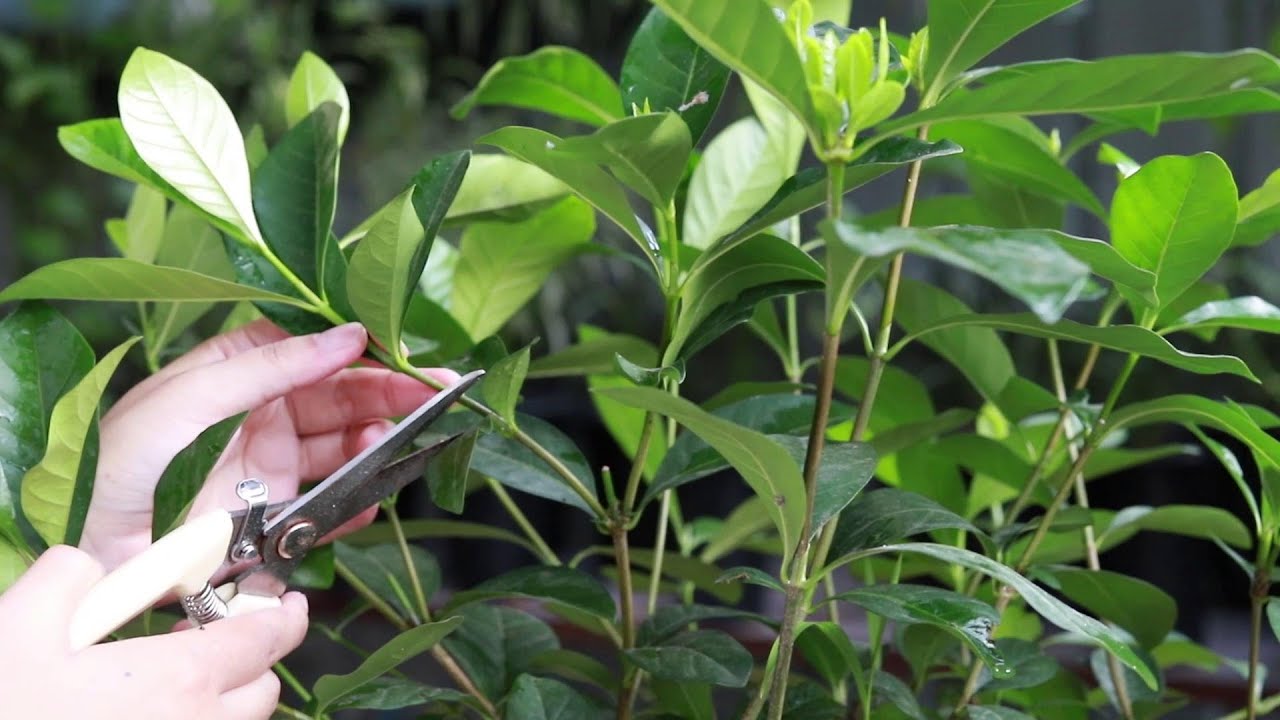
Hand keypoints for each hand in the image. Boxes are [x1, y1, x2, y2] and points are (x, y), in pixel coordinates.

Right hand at [0, 545, 307, 718]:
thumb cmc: (6, 706)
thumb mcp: (21, 623)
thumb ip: (71, 575)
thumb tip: (91, 567)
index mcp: (180, 679)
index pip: (266, 641)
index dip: (286, 617)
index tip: (290, 604)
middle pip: (262, 692)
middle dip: (251, 661)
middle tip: (210, 640)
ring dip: (222, 701)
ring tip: (171, 682)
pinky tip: (140, 712)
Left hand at [79, 320, 458, 571]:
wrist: (91, 545)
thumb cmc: (122, 456)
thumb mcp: (195, 393)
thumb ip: (275, 365)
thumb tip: (350, 335)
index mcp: (240, 369)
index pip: (319, 351)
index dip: (366, 351)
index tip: (407, 354)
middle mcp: (263, 412)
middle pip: (342, 397)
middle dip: (390, 394)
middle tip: (434, 395)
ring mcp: (273, 464)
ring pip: (344, 447)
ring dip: (375, 443)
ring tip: (388, 444)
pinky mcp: (276, 515)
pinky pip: (332, 504)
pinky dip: (360, 500)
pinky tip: (375, 493)